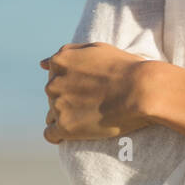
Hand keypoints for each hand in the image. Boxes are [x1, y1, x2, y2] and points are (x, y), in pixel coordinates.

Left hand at [39, 42, 154, 143]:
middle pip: (53, 94)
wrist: (142, 90)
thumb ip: (69, 53)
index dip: (73, 82)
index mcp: (60, 60)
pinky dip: (60, 135)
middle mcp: (54, 81)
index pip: (55, 74)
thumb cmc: (125, 68)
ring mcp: (57, 104)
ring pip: (52, 114)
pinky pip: (51, 134)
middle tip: (94, 102)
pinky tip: (75, 132)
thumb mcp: (96, 49)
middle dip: (68, 99)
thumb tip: (42, 63)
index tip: (88, 88)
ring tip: (89, 117)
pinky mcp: (65, 126)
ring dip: (66, 116)